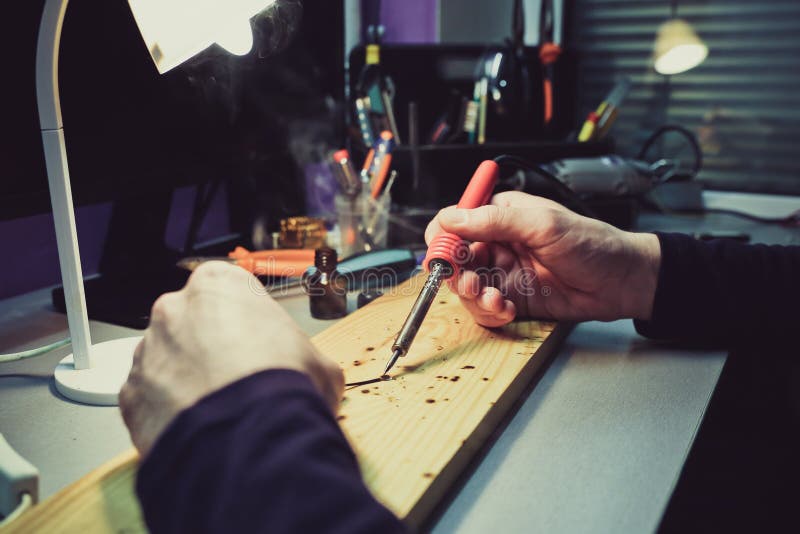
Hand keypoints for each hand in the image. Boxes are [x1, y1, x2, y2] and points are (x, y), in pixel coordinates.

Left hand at [120, 262, 343, 456]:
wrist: (249, 435)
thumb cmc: (282, 384)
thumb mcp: (318, 361)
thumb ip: (303, 357)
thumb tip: (312, 377)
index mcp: (218, 284)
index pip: (229, 293)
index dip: (248, 323)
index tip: (259, 345)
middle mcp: (174, 308)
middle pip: (192, 324)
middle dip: (211, 349)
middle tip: (239, 379)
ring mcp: (146, 351)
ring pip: (167, 362)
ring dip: (188, 380)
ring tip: (220, 410)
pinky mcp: (129, 395)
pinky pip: (151, 400)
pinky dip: (169, 413)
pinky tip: (199, 428)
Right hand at [425, 192, 660, 326]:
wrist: (621, 282)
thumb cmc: (591, 244)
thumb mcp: (541, 224)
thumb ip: (494, 221)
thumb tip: (452, 217)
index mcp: (500, 215)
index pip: (455, 221)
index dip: (443, 238)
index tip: (444, 253)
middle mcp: (497, 243)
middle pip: (455, 258)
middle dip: (456, 273)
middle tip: (470, 281)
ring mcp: (503, 272)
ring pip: (466, 286)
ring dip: (473, 295)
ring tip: (493, 298)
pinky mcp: (511, 298)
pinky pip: (485, 308)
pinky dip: (489, 311)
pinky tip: (505, 308)